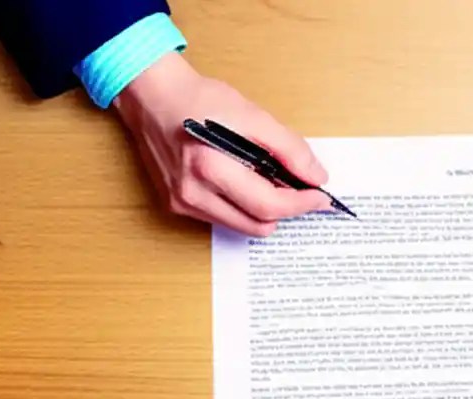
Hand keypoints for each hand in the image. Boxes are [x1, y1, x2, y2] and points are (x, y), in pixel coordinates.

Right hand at [115, 53, 330, 236]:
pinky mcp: (177, 206)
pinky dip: (241, 207)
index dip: (301, 204)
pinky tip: (243, 182)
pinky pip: (222, 218)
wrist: (152, 97)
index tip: (320, 196)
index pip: (268, 205)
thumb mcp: (252, 115)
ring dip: (263, 211)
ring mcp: (182, 203)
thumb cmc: (198, 100)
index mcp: (210, 167)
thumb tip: (315, 176)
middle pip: (257, 224)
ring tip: (270, 182)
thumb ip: (288, 148)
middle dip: (286, 211)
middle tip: (300, 191)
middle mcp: (193, 193)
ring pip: (241, 226)